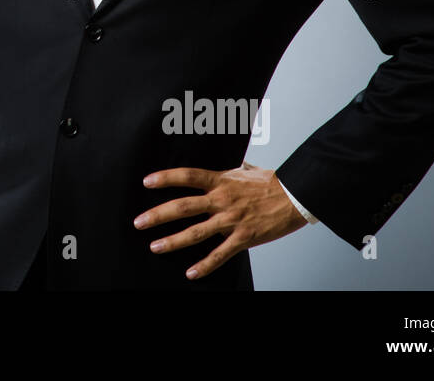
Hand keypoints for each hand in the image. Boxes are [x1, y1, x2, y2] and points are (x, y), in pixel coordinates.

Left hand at [134, 161, 307, 279]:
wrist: (295, 196)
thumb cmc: (270, 182)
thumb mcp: (245, 169)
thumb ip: (230, 168)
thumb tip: (226, 161)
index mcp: (221, 180)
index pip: (187, 176)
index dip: (166, 178)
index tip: (146, 182)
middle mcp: (222, 200)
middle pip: (183, 207)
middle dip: (158, 215)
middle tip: (139, 222)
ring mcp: (231, 220)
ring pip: (196, 232)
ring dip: (173, 241)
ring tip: (155, 246)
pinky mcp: (243, 237)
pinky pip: (220, 254)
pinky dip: (205, 265)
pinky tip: (191, 272)